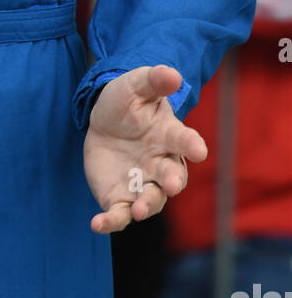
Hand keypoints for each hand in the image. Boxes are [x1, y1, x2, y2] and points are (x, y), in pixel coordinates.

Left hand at [83, 65, 206, 233]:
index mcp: (169, 136)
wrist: (103, 121)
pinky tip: (97, 224)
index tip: (199, 150)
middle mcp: (161, 165)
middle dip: (172, 181)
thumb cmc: (127, 102)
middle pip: (172, 177)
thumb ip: (154, 81)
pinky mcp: (120, 197)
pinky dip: (111, 222)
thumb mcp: (135, 85)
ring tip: (138, 210)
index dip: (192, 145)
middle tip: (171, 185)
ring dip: (146, 206)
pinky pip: (119, 214)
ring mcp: (142, 184)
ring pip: (150, 201)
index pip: (184, 141)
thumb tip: (173, 73)